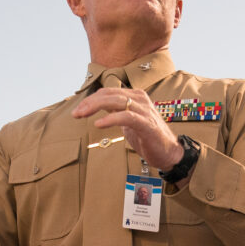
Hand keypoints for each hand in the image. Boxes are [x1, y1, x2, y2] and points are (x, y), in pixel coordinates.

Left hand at [70, 87, 184, 172]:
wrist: (168, 152)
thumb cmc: (147, 137)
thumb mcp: (128, 120)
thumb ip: (116, 111)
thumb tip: (98, 105)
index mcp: (135, 96)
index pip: (108, 92)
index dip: (91, 99)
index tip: (78, 110)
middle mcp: (140, 99)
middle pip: (110, 94)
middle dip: (90, 103)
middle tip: (76, 113)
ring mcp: (144, 110)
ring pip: (117, 101)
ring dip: (96, 107)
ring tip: (82, 115)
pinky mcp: (146, 124)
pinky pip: (126, 117)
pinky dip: (111, 118)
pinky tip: (99, 124)